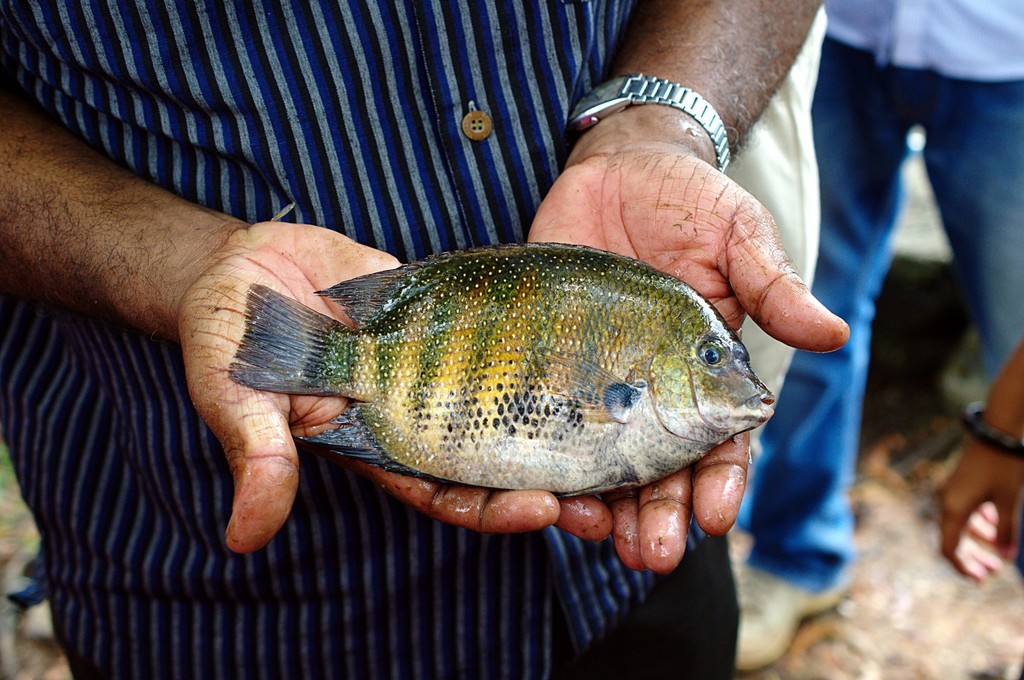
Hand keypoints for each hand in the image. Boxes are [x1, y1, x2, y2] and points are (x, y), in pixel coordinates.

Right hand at [179, 222, 590, 552]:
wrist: (244, 262)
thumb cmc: (227, 335)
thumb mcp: (234, 395)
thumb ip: (256, 455)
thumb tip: (245, 536)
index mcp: (373, 444)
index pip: (443, 491)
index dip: (491, 508)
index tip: (542, 508)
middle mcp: (415, 410)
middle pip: (494, 454)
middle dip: (549, 474)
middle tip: (607, 482)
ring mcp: (435, 362)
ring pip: (508, 396)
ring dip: (558, 412)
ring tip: (614, 412)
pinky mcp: (445, 313)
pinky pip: (498, 330)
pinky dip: (538, 341)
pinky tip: (588, 338)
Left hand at [529, 108, 848, 571]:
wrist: (615, 167)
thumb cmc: (686, 199)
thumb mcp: (736, 235)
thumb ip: (772, 286)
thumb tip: (831, 335)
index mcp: (706, 371)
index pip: (721, 441)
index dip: (722, 481)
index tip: (717, 516)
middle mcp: (652, 387)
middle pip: (660, 467)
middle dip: (659, 515)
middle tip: (651, 555)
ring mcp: (596, 380)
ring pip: (601, 459)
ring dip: (604, 506)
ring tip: (597, 539)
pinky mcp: (546, 361)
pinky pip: (543, 418)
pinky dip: (544, 458)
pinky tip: (540, 490)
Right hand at [939, 443, 1023, 581]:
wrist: (999, 430)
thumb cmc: (1004, 466)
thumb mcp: (1008, 501)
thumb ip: (1007, 531)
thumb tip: (1006, 557)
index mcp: (954, 508)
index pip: (949, 549)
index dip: (963, 568)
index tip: (981, 580)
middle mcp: (948, 500)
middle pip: (954, 539)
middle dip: (974, 558)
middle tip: (993, 573)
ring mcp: (953, 491)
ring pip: (961, 525)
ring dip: (979, 541)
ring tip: (1000, 554)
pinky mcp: (962, 483)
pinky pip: (965, 510)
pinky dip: (979, 523)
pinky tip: (997, 526)